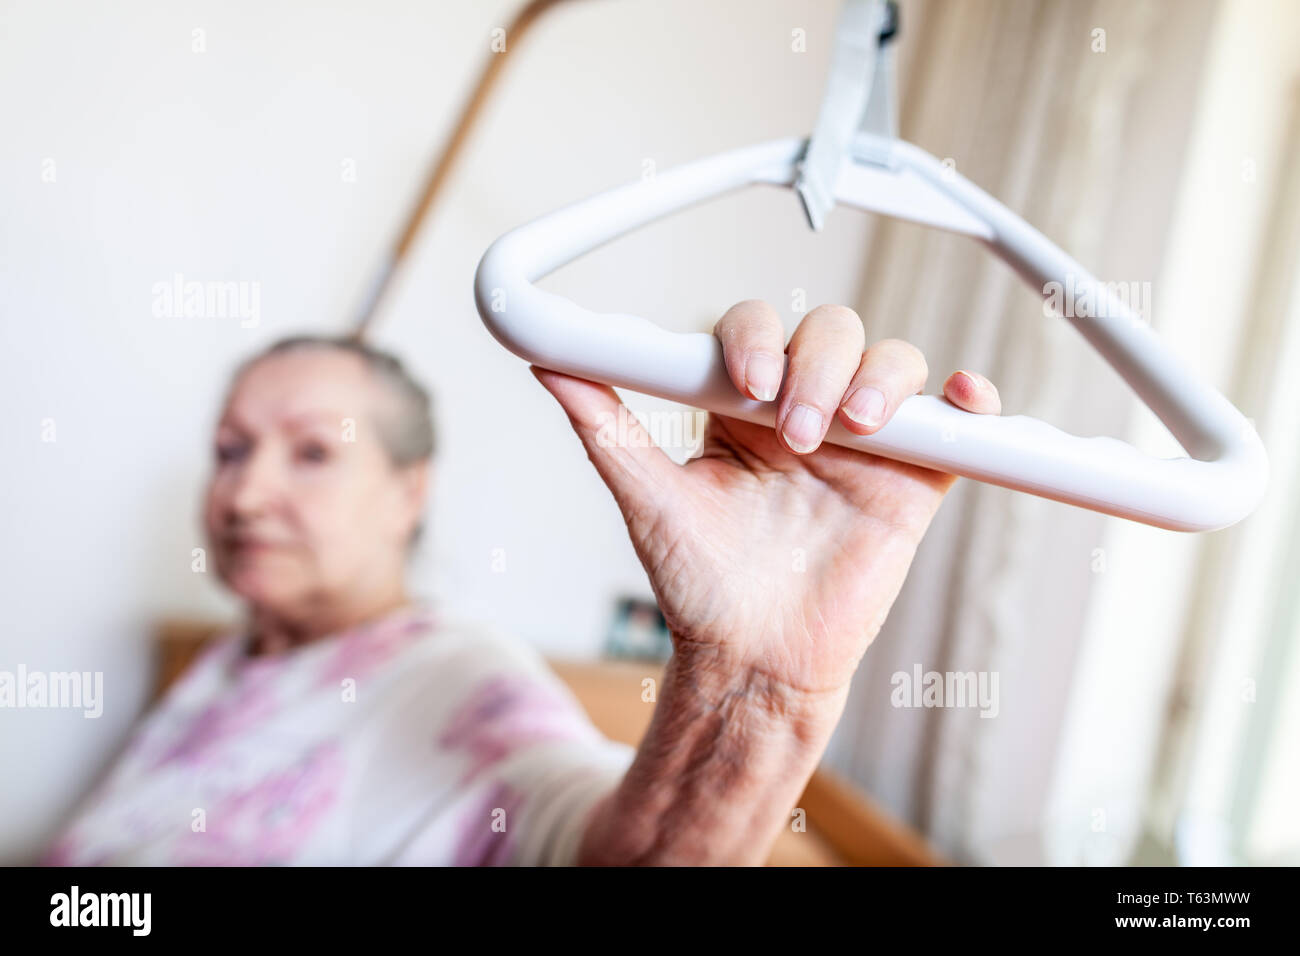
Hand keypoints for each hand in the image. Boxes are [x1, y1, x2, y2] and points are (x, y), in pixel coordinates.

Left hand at [533, 300, 1000, 713]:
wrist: (754, 659)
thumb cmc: (700, 585)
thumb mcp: (648, 497)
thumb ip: (607, 427)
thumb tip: (548, 363)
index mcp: (741, 408)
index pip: (758, 331)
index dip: (756, 337)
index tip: (744, 379)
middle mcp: (804, 412)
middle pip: (830, 331)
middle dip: (817, 364)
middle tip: (796, 428)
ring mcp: (863, 442)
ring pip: (891, 362)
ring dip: (879, 377)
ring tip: (851, 428)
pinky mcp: (913, 479)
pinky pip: (956, 425)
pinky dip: (968, 401)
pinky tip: (961, 398)